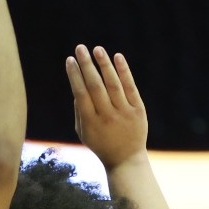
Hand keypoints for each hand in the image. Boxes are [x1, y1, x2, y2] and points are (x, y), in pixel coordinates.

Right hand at [67, 45, 147, 170]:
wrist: (126, 160)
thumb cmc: (100, 144)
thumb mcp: (83, 132)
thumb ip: (79, 111)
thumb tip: (78, 86)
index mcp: (90, 122)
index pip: (81, 94)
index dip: (75, 75)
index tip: (70, 60)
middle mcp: (107, 116)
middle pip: (95, 86)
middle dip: (86, 65)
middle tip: (79, 48)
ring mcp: (124, 113)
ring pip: (113, 84)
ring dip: (104, 65)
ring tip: (97, 49)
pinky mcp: (138, 111)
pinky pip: (130, 87)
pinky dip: (124, 71)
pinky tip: (117, 57)